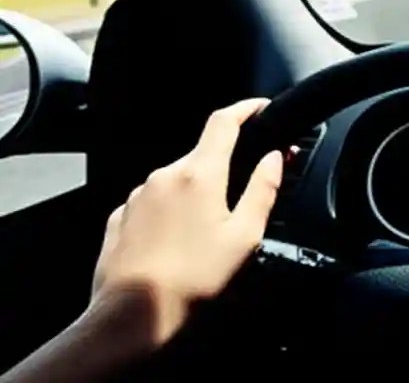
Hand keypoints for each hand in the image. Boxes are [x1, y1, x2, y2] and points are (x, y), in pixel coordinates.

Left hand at [88, 98, 282, 355]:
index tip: (260, 108)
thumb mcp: (245, 235)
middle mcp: (164, 176)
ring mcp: (138, 196)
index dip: (245, 109)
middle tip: (241, 200)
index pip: (224, 122)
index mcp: (199, 174)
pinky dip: (171, 214)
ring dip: (196, 195)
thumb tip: (274, 157)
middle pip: (202, 156)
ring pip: (177, 181)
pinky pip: (154, 203)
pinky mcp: (121, 217)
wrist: (133, 314)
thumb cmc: (193, 279)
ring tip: (207, 236)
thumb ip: (263, 189)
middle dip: (224, 169)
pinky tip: (179, 244)